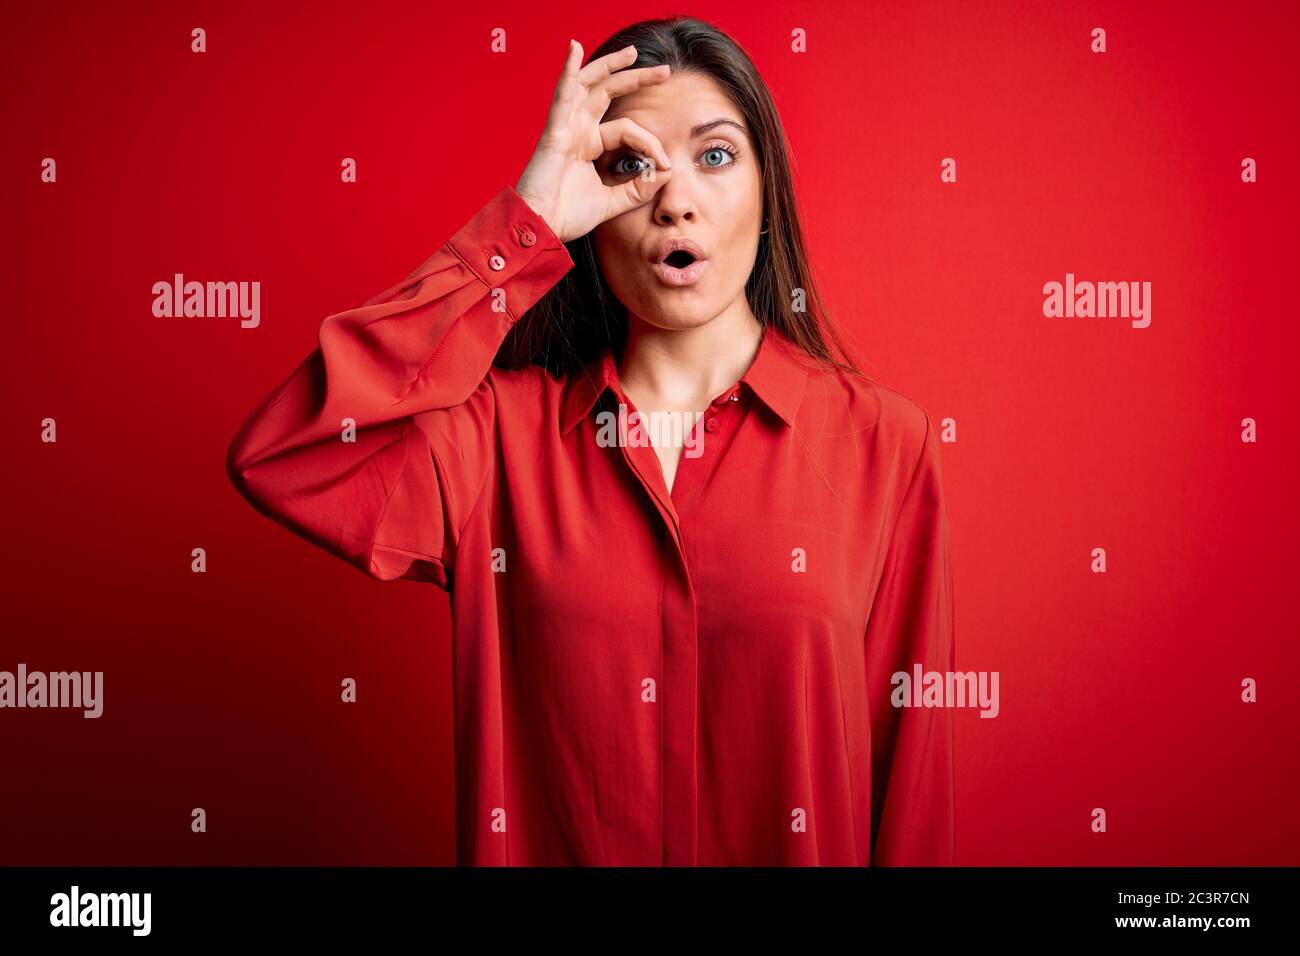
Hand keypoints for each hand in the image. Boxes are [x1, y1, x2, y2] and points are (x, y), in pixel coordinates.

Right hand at [514, 39, 673, 242]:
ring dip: (610, 65)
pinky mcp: (554, 131)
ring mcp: (565, 127)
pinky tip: (574, 48)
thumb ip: (638, 188)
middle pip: (608, 93)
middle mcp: (577, 130)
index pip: (627, 129)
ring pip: (589, 85)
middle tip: (664, 71)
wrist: (541, 227)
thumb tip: (667, 171)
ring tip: (633, 53)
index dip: (650, 143)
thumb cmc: (567, 216)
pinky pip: (562, 95)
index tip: (666, 164)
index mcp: (589, 144)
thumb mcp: (613, 202)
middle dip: (635, 78)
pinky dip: (568, 70)